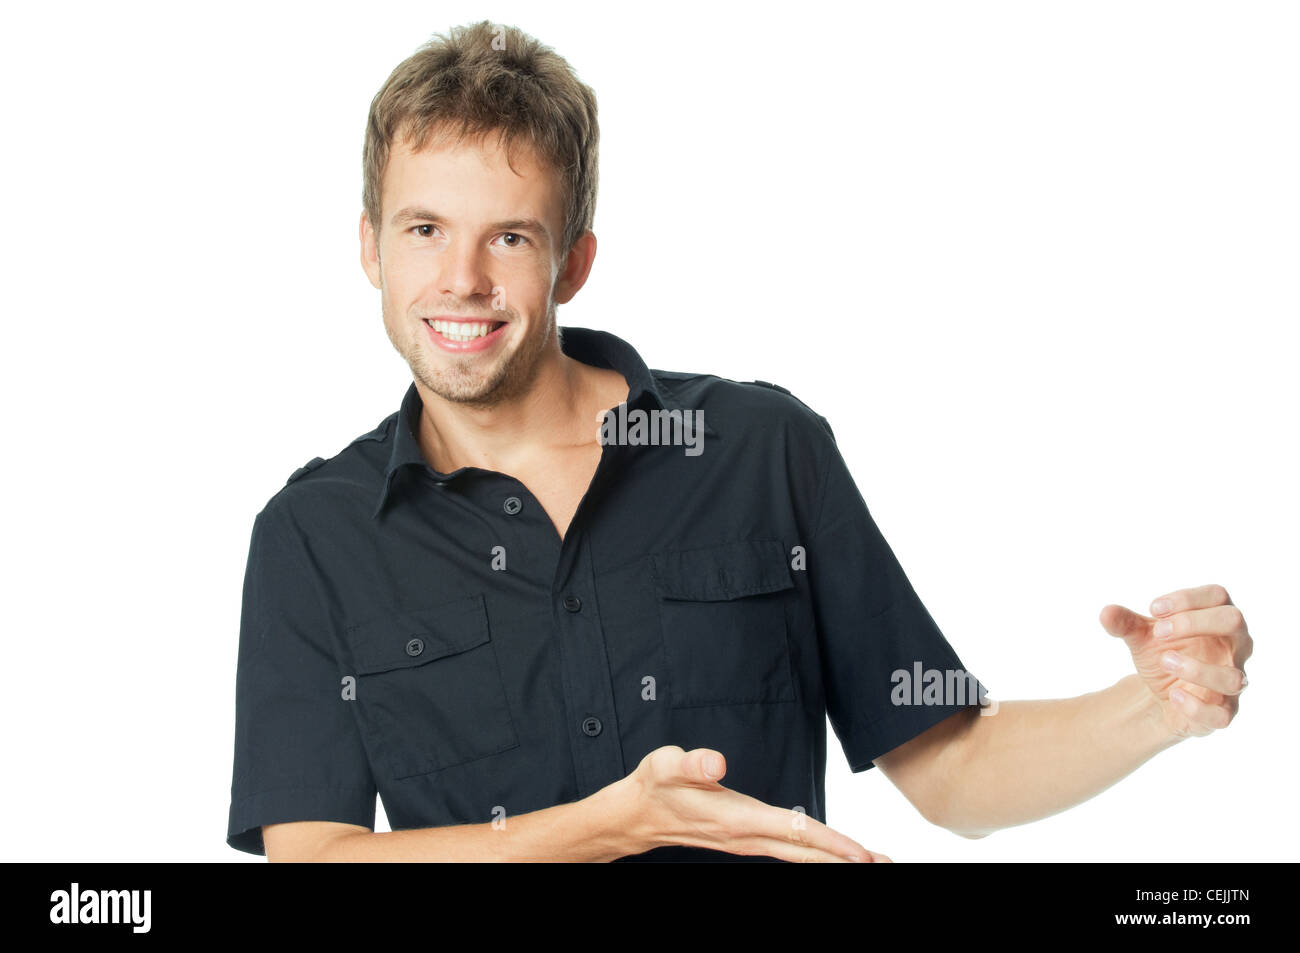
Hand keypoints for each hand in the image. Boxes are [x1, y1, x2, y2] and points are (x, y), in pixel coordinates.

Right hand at [611, 745, 889, 861]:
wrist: (635, 815)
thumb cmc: (654, 786)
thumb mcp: (665, 764)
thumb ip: (692, 762)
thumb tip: (716, 762)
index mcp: (736, 819)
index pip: (794, 831)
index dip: (831, 842)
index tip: (862, 855)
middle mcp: (746, 836)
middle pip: (806, 852)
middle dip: (846, 859)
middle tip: (885, 863)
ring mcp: (746, 841)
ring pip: (799, 854)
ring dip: (834, 859)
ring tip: (871, 861)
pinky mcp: (745, 839)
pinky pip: (788, 850)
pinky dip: (814, 853)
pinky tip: (827, 854)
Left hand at [1099, 583, 1251, 739]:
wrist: (1164, 694)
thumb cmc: (1165, 653)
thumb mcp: (1143, 637)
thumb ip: (1126, 623)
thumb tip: (1106, 612)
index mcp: (1217, 619)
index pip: (1217, 595)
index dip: (1186, 598)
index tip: (1153, 609)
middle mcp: (1234, 648)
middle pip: (1233, 621)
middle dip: (1193, 622)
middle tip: (1159, 633)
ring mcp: (1233, 680)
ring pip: (1234, 676)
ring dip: (1195, 668)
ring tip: (1164, 661)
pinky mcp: (1224, 712)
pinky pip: (1222, 715)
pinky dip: (1195, 706)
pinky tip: (1172, 695)